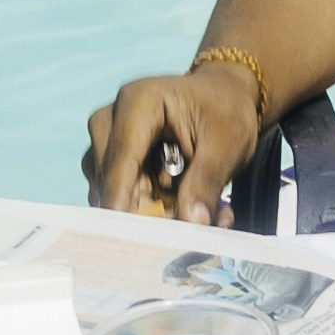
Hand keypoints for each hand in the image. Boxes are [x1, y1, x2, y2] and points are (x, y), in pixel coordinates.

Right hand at [87, 58, 263, 220]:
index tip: (133, 238)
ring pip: (113, 195)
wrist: (223, 97)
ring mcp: (106, 142)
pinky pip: (120, 198)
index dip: (123, 201)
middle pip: (111, 182)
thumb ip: (207, 180)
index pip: (120, 160)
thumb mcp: (228, 142)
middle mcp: (110, 119)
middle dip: (146, 212)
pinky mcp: (110, 162)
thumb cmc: (225, 111)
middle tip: (189, 225)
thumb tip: (191, 223)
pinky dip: (151, 210)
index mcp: (138, 102)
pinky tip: (183, 205)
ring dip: (152, 213)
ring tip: (195, 210)